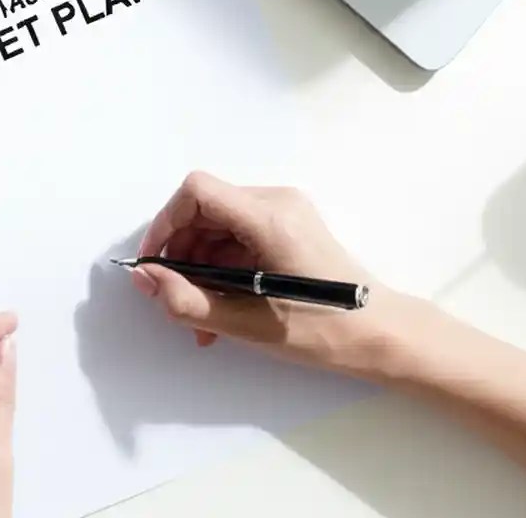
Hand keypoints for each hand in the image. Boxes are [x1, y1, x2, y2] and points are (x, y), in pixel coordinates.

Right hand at [135, 171, 440, 382]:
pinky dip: (221, 270)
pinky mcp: (289, 228)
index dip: (165, 223)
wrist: (380, 335)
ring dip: (200, 269)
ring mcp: (286, 213)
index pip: (197, 191)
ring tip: (202, 319)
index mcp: (270, 218)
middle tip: (177, 301)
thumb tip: (145, 278)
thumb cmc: (322, 330)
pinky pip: (238, 238)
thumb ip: (188, 301)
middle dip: (182, 255)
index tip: (155, 264)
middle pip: (204, 210)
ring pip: (218, 227)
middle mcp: (278, 203)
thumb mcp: (248, 324)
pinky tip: (222, 310)